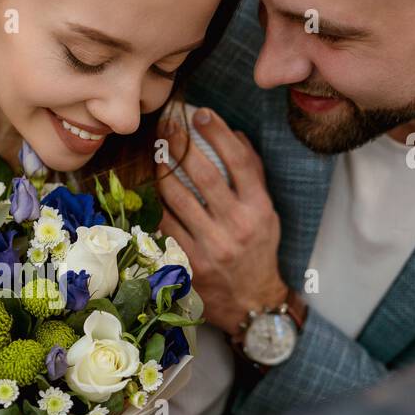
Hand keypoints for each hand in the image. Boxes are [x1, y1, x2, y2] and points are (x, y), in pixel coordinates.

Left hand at [157, 108, 288, 337]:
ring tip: (156, 150)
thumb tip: (234, 134)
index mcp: (260, 209)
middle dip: (182, 144)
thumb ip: (253, 174)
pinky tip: (148, 186)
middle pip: (204, 175)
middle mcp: (237, 225)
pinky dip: (155, 203)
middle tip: (168, 124)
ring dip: (162, 170)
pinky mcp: (190, 261)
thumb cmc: (258, 249)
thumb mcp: (266, 212)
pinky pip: (165, 224)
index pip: (239, 161)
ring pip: (178, 198)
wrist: (251, 300)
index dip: (218, 133)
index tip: (201, 114)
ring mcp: (212, 245)